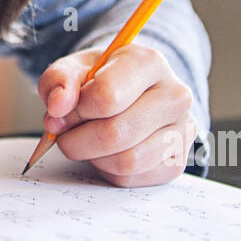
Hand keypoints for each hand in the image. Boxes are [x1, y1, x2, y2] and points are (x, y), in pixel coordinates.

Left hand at [37, 44, 197, 187]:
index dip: (75, 110)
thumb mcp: (74, 69)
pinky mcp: (175, 162)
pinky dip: (108, 170)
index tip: (61, 111)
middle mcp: (174, 96)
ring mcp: (182, 131)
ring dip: (92, 157)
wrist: (131, 94)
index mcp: (149, 62)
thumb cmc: (101, 80)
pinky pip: (131, 177)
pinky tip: (106, 152)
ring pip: (125, 161)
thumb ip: (58, 80)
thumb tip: (58, 105)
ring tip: (86, 140)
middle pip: (115, 133)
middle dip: (77, 140)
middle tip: (65, 134)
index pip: (107, 95)